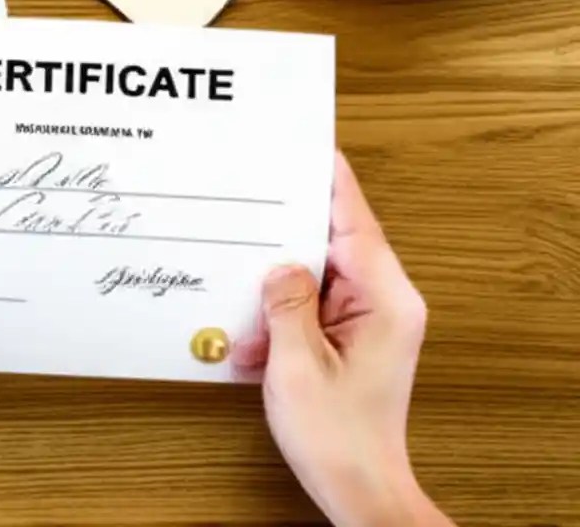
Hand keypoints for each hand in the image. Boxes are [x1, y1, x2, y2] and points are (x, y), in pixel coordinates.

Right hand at [232, 153, 454, 526]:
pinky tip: (254, 340)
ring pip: (315, 274)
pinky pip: (310, 304)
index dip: (330, 182)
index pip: (356, 222)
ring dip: (275, 290)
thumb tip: (278, 265)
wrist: (358, 486)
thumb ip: (286, 303)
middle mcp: (385, 302)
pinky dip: (278, 316)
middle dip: (283, 239)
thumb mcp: (298, 366)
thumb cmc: (339, 437)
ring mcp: (369, 319)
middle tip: (247, 209)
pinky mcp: (350, 336)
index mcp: (386, 300)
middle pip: (332, 242)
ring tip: (248, 318)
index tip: (308, 146)